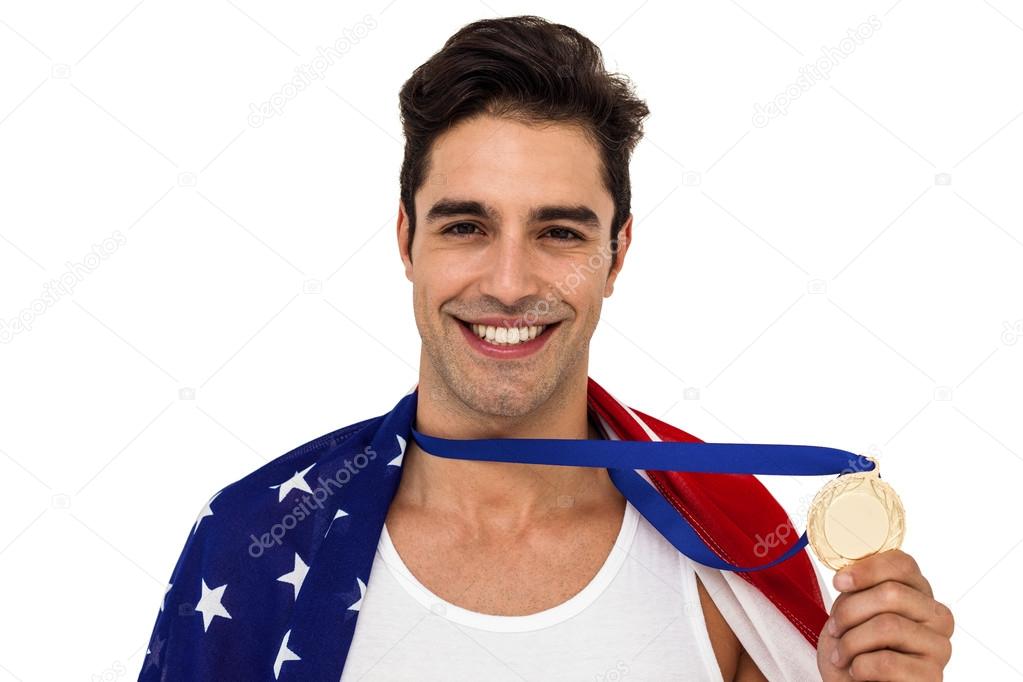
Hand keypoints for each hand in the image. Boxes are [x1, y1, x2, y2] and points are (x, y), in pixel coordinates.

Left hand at [816, 549, 953, 679]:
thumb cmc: (855, 647)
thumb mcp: (854, 611)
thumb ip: (859, 588)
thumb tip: (846, 574)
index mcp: (920, 593)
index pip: (902, 564)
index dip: (867, 569)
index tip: (839, 582)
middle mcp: (938, 617)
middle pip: (892, 593)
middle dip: (850, 611)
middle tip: (834, 628)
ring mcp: (940, 647)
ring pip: (888, 626)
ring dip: (851, 642)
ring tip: (841, 654)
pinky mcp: (931, 677)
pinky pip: (886, 662)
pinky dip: (860, 667)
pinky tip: (857, 671)